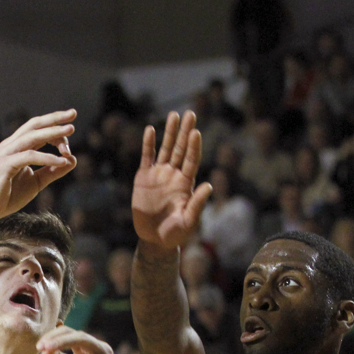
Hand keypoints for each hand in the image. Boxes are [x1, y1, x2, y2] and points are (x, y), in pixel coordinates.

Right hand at [0, 110, 76, 220]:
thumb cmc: (8, 196)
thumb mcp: (36, 182)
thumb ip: (52, 171)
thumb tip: (72, 160)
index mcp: (17, 147)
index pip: (38, 129)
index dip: (56, 131)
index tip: (70, 144)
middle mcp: (11, 145)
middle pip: (34, 125)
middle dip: (54, 118)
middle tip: (73, 114)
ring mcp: (6, 154)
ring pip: (32, 136)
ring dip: (52, 132)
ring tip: (71, 129)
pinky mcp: (4, 165)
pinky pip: (29, 156)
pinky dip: (47, 157)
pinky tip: (61, 161)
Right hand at [131, 111, 208, 250]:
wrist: (154, 240)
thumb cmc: (175, 234)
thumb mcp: (189, 221)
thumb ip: (197, 204)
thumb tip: (209, 186)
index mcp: (186, 184)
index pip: (191, 160)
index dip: (194, 146)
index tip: (196, 132)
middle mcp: (174, 175)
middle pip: (181, 149)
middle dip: (185, 131)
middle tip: (190, 113)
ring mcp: (159, 175)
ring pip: (166, 149)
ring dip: (170, 132)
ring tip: (174, 114)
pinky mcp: (144, 178)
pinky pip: (147, 157)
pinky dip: (148, 144)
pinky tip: (150, 129)